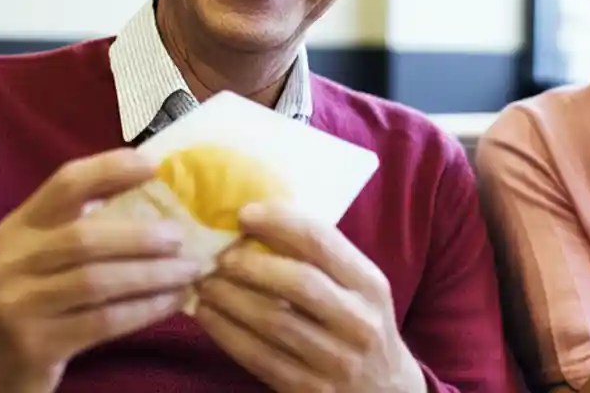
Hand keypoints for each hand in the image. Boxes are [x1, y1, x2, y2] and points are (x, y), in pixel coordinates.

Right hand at [0, 149, 200, 392]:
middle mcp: (12, 261)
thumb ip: (75, 227)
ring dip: (152, 274)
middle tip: (182, 235)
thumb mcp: (33, 257)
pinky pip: (103, 322)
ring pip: (97, 281)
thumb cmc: (23, 301)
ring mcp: (19, 304)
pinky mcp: (35, 345)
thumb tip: (148, 195)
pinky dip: (145, 309)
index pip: (64, 184)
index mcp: (17, 228)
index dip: (110, 169)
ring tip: (190, 269)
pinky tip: (173, 301)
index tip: (153, 165)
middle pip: (85, 236)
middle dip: (141, 234)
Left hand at [195, 203, 424, 392]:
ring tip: (205, 283)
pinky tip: (208, 316)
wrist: (384, 392)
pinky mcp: (310, 390)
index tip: (244, 213)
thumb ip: (322, 260)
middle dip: (251, 264)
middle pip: (299, 283)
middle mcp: (358, 321)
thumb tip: (258, 222)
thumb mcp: (360, 289)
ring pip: (274, 322)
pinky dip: (227, 333)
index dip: (279, 223)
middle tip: (219, 256)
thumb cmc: (361, 326)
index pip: (322, 242)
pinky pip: (260, 358)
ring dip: (231, 298)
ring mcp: (336, 360)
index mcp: (370, 285)